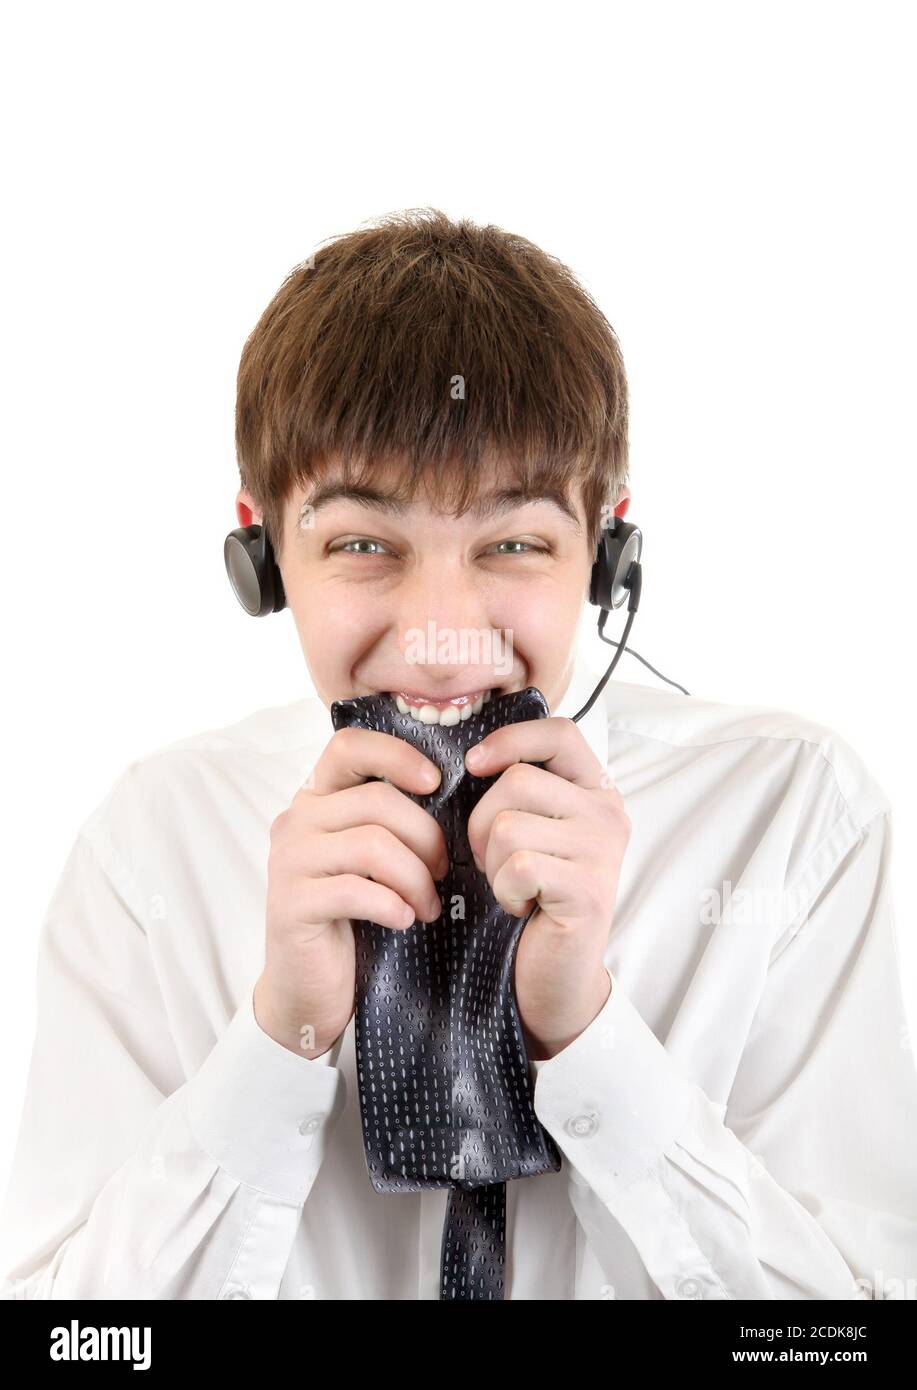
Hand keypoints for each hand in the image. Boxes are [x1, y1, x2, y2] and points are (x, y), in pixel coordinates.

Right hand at [255, 726, 447, 1057]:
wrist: (311, 986)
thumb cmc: (354, 916)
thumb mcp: (373, 858)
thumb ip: (393, 821)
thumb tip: (454, 792)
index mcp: (317, 799)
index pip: (349, 746)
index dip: (397, 756)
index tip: (435, 783)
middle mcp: (296, 820)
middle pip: (377, 802)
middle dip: (426, 838)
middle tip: (442, 873)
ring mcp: (288, 861)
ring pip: (373, 845)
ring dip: (415, 878)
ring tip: (427, 905)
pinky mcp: (291, 903)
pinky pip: (356, 890)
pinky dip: (392, 905)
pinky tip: (404, 920)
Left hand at [464, 717, 627, 1059]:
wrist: (555, 975)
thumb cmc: (533, 898)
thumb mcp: (531, 832)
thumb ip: (517, 792)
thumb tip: (470, 757)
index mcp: (595, 791)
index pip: (559, 733)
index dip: (510, 740)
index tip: (474, 765)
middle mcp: (608, 813)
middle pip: (517, 781)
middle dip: (482, 823)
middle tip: (494, 861)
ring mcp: (603, 851)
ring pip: (509, 824)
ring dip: (492, 863)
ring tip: (513, 887)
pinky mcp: (588, 889)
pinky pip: (516, 866)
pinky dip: (504, 891)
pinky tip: (523, 906)